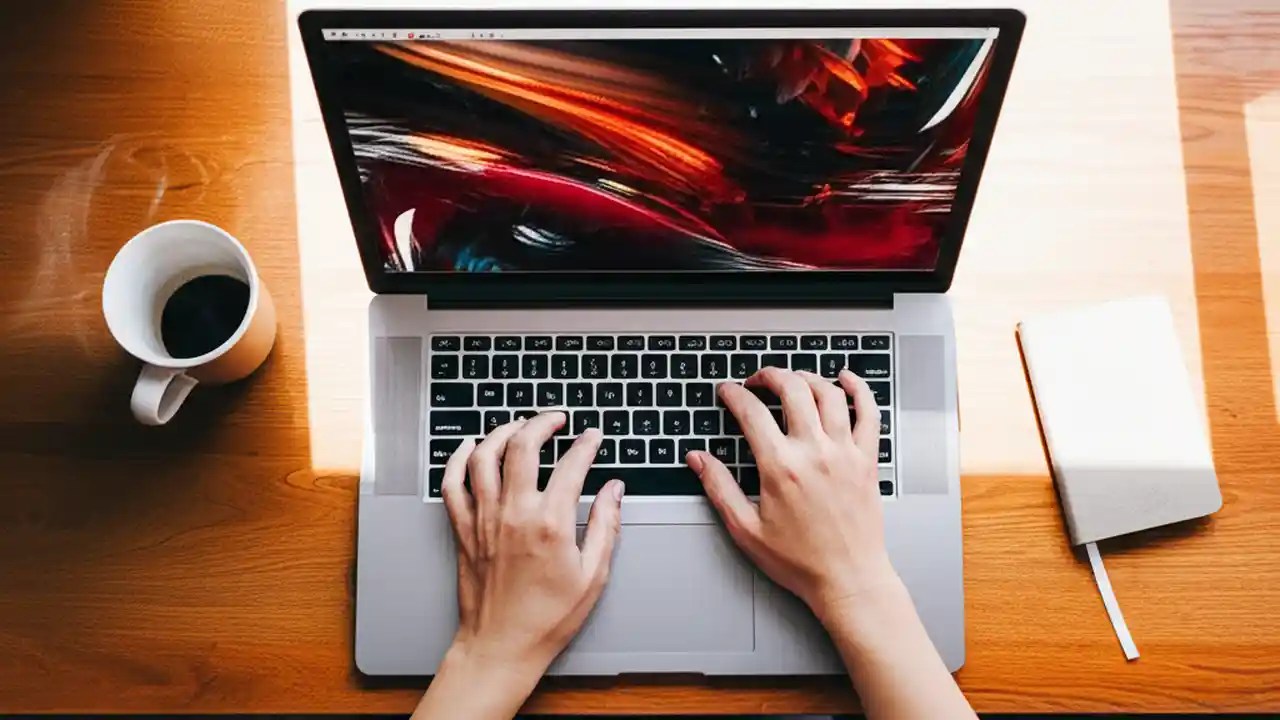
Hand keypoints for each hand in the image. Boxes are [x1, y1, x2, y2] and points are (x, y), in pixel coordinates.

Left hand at [440, 413, 622, 674]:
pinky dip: (458, 458)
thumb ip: (606, 526)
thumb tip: (615, 490)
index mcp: (550, 524)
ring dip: (502, 432)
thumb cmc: (547, 619)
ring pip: (484, 456)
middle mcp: (514, 514)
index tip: (592, 437)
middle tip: (556, 419)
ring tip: (518, 426)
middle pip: (522, 446)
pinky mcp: (463, 530)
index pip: (572, 465)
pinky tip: (470, 447)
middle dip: (542, 423)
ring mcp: (484, 519)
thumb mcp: (593, 576)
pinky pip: (452, 483)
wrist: (501, 646)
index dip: (586, 444)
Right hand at [685, 368, 896, 619]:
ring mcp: (845, 453)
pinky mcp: (867, 460)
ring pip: (828, 393)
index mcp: (781, 468)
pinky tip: (847, 379)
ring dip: (807, 376)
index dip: (734, 395)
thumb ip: (719, 487)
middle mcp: (814, 453)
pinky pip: (869, 413)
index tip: (728, 393)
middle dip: (769, 376)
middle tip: (757, 380)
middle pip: (792, 389)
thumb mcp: (746, 528)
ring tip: (793, 378)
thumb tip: (698, 460)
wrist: (848, 580)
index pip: (751, 412)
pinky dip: (859, 389)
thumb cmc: (800, 561)